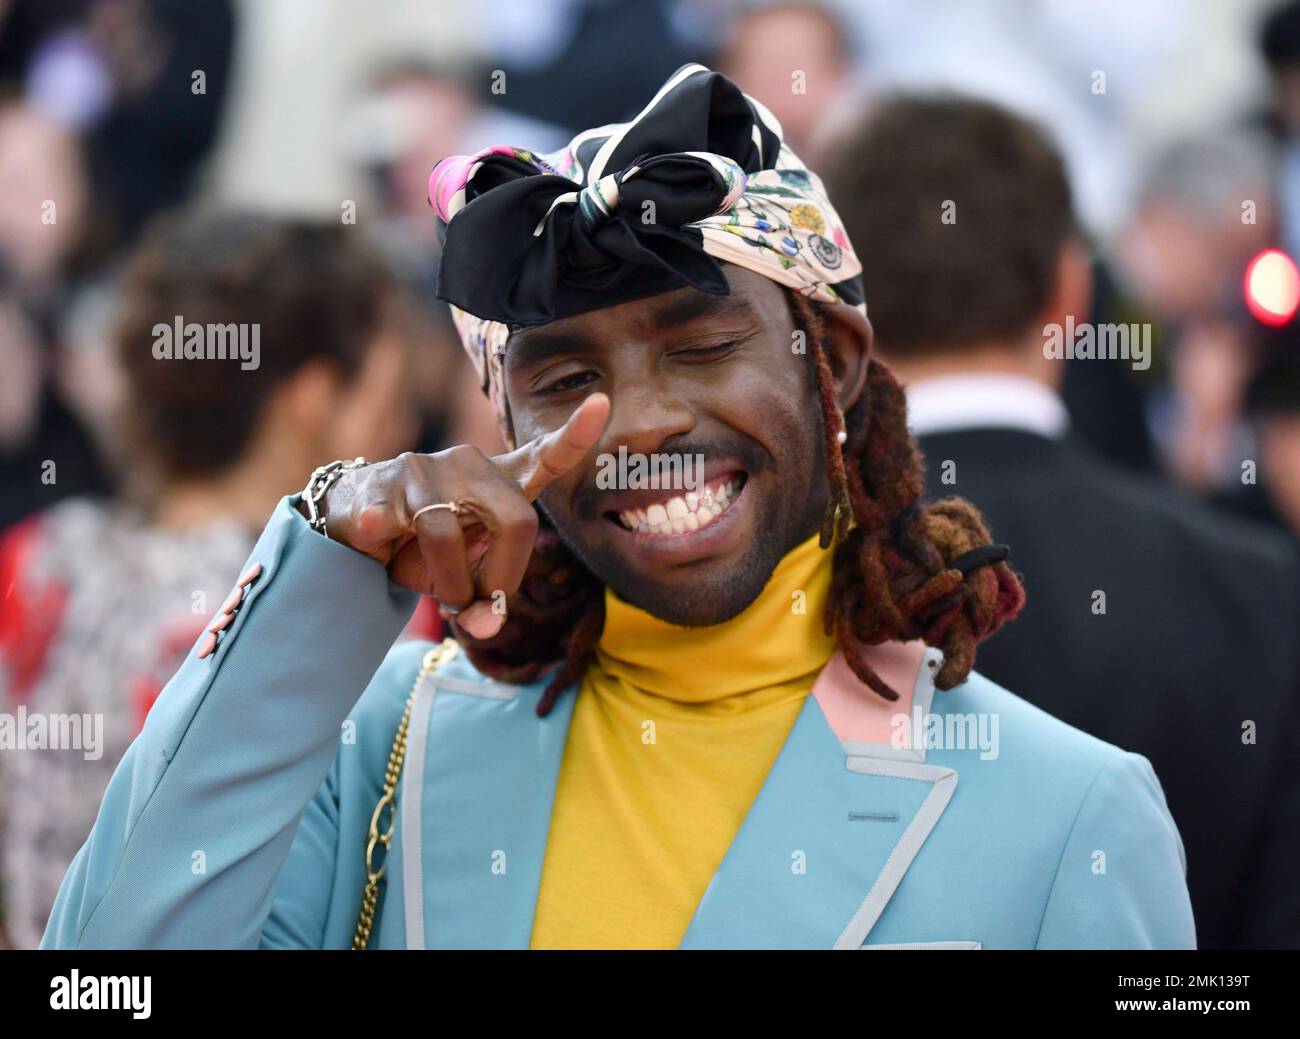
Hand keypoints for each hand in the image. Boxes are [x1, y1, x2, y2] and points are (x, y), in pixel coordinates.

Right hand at [316, 393, 609, 638]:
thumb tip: (486, 624)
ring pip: (448, 536)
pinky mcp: (381, 485)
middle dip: (503, 576)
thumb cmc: (424, 550)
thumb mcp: (464, 578)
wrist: (352, 523)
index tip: (601, 404)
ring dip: (449, 584)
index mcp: (500, 481)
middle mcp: (468, 466)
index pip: (546, 455)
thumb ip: (485, 598)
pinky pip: (390, 522)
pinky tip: (377, 534)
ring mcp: (424, 470)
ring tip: (441, 599)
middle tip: (480, 607)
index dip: (574, 435)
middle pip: (516, 520)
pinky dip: (385, 540)